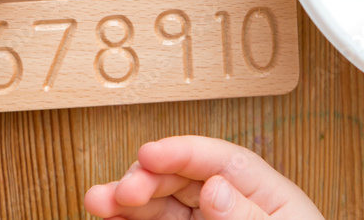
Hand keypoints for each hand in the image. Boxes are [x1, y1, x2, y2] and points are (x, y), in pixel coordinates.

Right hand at [84, 136, 323, 219]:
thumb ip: (247, 216)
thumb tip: (215, 186)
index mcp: (265, 195)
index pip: (218, 160)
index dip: (179, 150)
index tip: (148, 153)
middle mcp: (231, 206)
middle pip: (181, 179)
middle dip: (146, 179)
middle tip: (120, 193)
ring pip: (162, 204)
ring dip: (128, 200)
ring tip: (98, 202)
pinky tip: (112, 219)